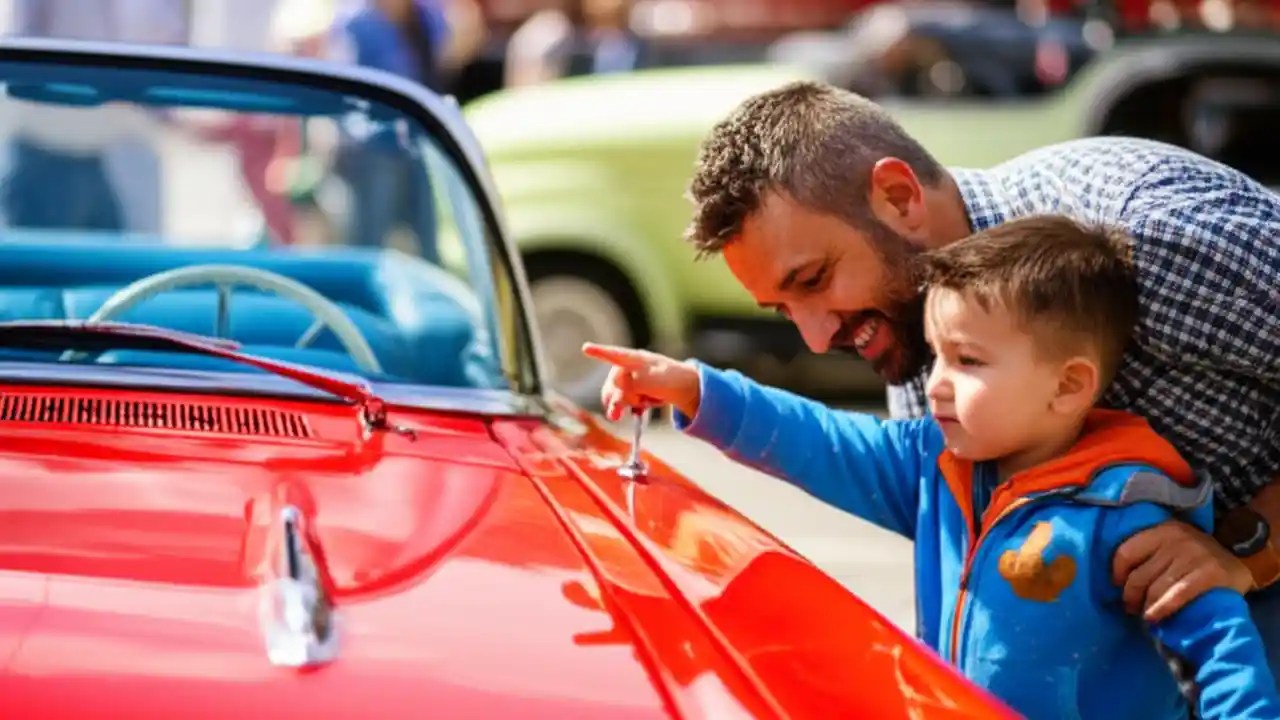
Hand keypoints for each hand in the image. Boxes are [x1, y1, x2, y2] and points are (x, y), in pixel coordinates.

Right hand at [581, 343, 699, 421]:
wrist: (686, 388)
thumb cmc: (670, 378)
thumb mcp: (652, 381)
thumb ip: (632, 384)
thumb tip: (615, 387)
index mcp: (634, 359)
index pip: (614, 354)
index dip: (599, 352)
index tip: (585, 348)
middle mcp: (628, 368)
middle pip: (612, 383)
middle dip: (615, 398)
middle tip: (618, 414)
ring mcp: (630, 379)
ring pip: (615, 394)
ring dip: (621, 404)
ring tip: (633, 410)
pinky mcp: (633, 391)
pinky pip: (623, 401)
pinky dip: (628, 407)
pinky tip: (639, 410)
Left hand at [1113, 519, 1253, 622]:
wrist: (1240, 565)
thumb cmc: (1196, 559)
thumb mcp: (1172, 546)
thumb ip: (1150, 555)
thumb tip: (1118, 580)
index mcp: (1163, 530)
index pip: (1126, 552)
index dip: (1117, 573)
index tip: (1117, 586)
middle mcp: (1176, 540)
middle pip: (1139, 575)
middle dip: (1130, 596)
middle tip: (1131, 607)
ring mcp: (1193, 556)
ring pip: (1155, 588)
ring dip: (1145, 606)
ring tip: (1144, 615)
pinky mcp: (1209, 574)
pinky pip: (1175, 595)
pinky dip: (1161, 609)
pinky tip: (1154, 618)